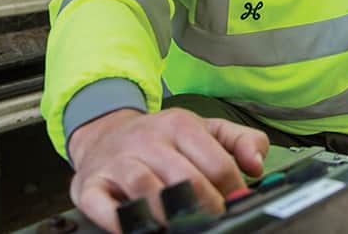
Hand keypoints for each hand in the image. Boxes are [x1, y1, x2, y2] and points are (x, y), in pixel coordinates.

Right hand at [66, 107, 268, 233]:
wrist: (105, 133)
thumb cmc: (161, 138)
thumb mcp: (204, 128)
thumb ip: (241, 141)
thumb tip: (256, 165)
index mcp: (179, 125)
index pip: (217, 164)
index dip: (232, 192)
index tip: (235, 205)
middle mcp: (148, 140)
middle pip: (186, 181)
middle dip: (206, 208)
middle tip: (214, 221)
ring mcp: (118, 161)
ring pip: (147, 190)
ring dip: (168, 215)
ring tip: (181, 227)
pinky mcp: (91, 184)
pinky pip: (102, 205)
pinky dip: (118, 221)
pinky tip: (136, 229)